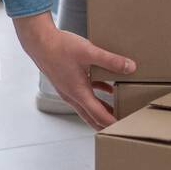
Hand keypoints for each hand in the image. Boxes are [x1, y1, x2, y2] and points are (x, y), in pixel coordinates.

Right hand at [14, 11, 135, 129]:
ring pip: (87, 107)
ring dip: (101, 111)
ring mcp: (68, 90)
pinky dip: (96, 96)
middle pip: (91, 117)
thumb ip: (110, 60)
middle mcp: (72, 95)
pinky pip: (83, 95)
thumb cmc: (60, 47)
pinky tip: (107, 88)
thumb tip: (130, 67)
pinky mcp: (67, 82)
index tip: (123, 128)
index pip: (98, 115)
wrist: (39, 42)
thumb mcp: (89, 52)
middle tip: (121, 127)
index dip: (112, 123)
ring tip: (116, 112)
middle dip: (106, 123)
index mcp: (78, 93)